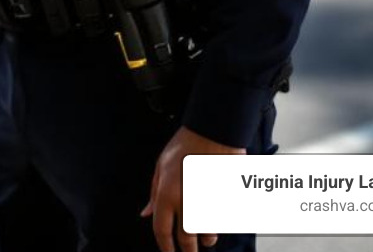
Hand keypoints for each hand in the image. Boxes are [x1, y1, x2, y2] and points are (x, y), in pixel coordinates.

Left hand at [141, 125, 243, 251]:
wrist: (214, 132)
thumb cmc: (186, 146)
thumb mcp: (160, 167)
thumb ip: (154, 195)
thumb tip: (146, 213)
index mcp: (167, 194)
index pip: (162, 230)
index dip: (165, 246)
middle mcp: (187, 202)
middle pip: (187, 239)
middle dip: (188, 250)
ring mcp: (208, 203)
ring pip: (208, 234)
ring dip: (206, 239)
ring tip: (205, 239)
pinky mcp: (226, 202)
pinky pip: (222, 224)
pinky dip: (219, 225)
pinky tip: (217, 220)